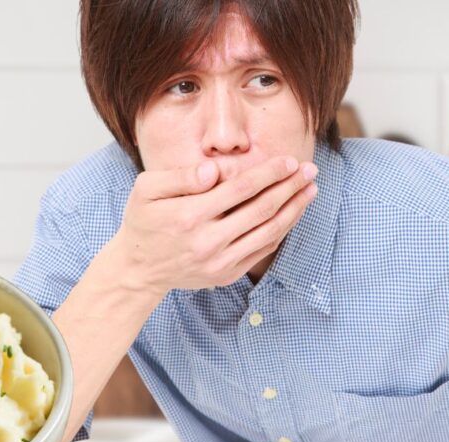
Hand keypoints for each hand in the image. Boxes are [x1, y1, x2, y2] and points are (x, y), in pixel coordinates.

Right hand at [113, 155, 318, 295]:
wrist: (137, 269)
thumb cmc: (143, 222)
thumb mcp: (145, 190)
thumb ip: (179, 176)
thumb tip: (213, 171)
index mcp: (188, 216)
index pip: (239, 189)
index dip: (268, 173)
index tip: (288, 161)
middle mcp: (207, 242)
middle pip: (261, 210)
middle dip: (290, 187)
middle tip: (310, 170)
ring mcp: (219, 262)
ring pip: (268, 232)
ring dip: (294, 209)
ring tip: (310, 190)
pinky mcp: (226, 274)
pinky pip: (262, 250)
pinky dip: (281, 230)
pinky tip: (292, 213)